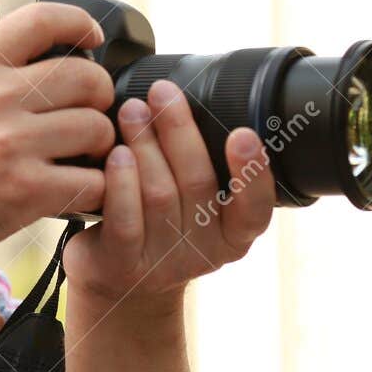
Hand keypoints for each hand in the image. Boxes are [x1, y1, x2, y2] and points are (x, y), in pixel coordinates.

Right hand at [0, 0, 117, 261]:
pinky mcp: (27, 191)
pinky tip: (77, 188)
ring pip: (97, 128)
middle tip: (89, 110)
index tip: (93, 39)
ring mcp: (13, 144)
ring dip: (100, 143)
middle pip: (86, 76)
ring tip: (82, 153)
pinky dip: (94, 188)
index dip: (78, 23)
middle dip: (98, 94)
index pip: (42, 20)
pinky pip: (92, 179)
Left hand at [63, 79, 275, 309]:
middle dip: (180, 131)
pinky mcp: (124, 267)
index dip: (253, 173)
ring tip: (132, 110)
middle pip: (198, 184)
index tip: (242, 133)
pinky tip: (116, 153)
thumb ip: (201, 165)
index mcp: (234, 235)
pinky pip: (125, 220)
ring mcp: (164, 264)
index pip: (255, 210)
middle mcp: (205, 252)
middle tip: (164, 92)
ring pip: (159, 195)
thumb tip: (187, 98)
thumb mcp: (192, 203)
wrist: (117, 279)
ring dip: (146, 145)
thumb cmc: (158, 223)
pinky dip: (122, 182)